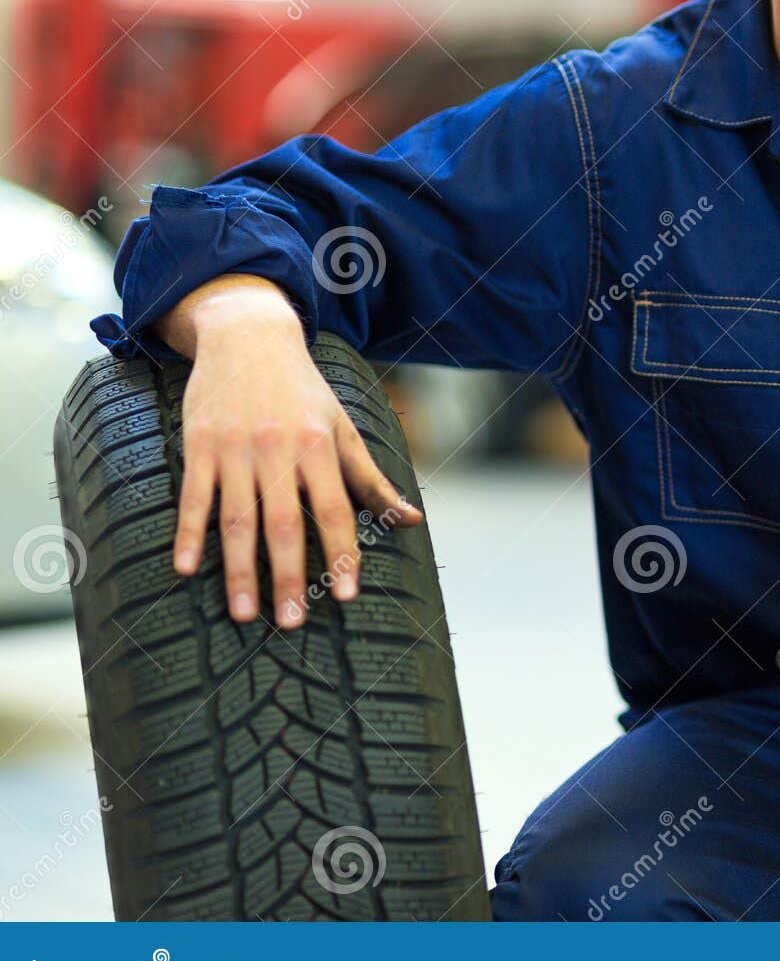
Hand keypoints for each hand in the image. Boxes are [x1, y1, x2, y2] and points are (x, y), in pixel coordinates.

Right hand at [161, 277, 422, 627]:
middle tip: (291, 623)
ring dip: (239, 570)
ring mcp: (236, 449)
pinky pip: (193, 497)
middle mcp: (278, 450)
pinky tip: (186, 570)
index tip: (346, 595)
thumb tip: (413, 519)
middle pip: (285, 524)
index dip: (342, 554)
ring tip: (245, 614)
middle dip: (289, 577)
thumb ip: (372, 478)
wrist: (249, 336)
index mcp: (319, 448)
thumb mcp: (343, 427)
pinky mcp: (200, 445)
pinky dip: (188, 534)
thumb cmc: (304, 391)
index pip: (336, 511)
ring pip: (236, 520)